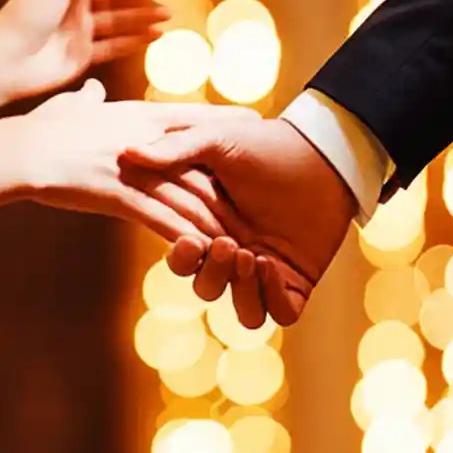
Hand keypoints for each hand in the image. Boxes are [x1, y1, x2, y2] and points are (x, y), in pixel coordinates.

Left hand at [0, 0, 168, 102]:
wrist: (7, 59)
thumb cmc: (27, 14)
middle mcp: (76, 6)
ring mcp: (80, 32)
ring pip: (119, 23)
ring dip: (143, 19)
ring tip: (167, 17)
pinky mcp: (83, 57)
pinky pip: (114, 47)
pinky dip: (135, 42)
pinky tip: (154, 37)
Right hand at [24, 81, 256, 241]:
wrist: (20, 151)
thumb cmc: (41, 128)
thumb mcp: (70, 106)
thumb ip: (88, 99)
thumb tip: (92, 90)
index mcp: (140, 115)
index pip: (196, 117)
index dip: (228, 122)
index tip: (257, 124)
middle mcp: (147, 140)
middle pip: (204, 166)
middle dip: (234, 191)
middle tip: (263, 208)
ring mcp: (136, 169)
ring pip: (190, 197)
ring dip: (218, 224)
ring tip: (242, 244)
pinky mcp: (121, 196)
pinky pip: (162, 219)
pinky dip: (187, 237)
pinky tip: (207, 252)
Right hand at [121, 119, 357, 327]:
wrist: (324, 154)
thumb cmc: (269, 146)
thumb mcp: (218, 140)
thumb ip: (175, 149)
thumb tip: (128, 153)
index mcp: (211, 229)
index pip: (184, 261)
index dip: (182, 259)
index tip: (187, 239)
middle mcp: (236, 255)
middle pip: (207, 288)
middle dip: (213, 272)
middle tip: (228, 243)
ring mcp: (267, 272)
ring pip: (241, 309)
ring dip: (239, 290)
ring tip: (251, 256)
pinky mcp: (296, 282)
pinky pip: (277, 312)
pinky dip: (270, 297)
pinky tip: (272, 264)